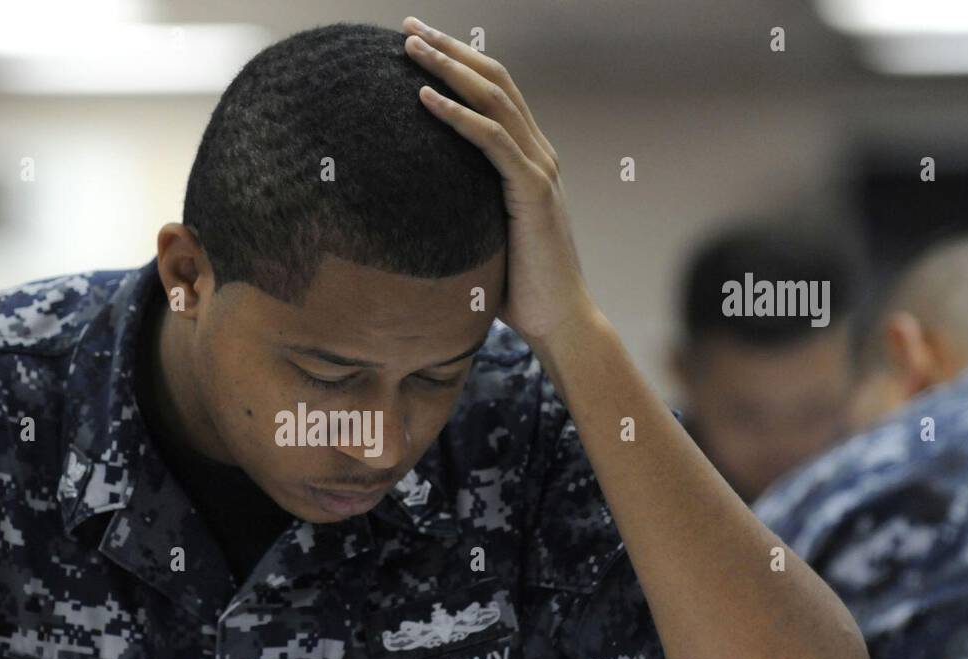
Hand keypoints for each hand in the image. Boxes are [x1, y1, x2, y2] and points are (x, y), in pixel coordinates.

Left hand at [401, 16, 598, 343]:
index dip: (459, 61)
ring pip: (493, 100)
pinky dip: (458, 116)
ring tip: (410, 49)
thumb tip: (415, 211)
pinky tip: (426, 99)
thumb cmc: (517, 287)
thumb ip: (462, 212)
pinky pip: (492, 142)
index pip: (493, 93)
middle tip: (408, 27)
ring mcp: (540, 169)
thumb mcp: (482, 237)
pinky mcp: (533, 192)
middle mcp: (539, 154)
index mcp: (528, 159)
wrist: (559, 321)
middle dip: (450, 49)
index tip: (419, 43)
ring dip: (449, 70)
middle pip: (493, 81)